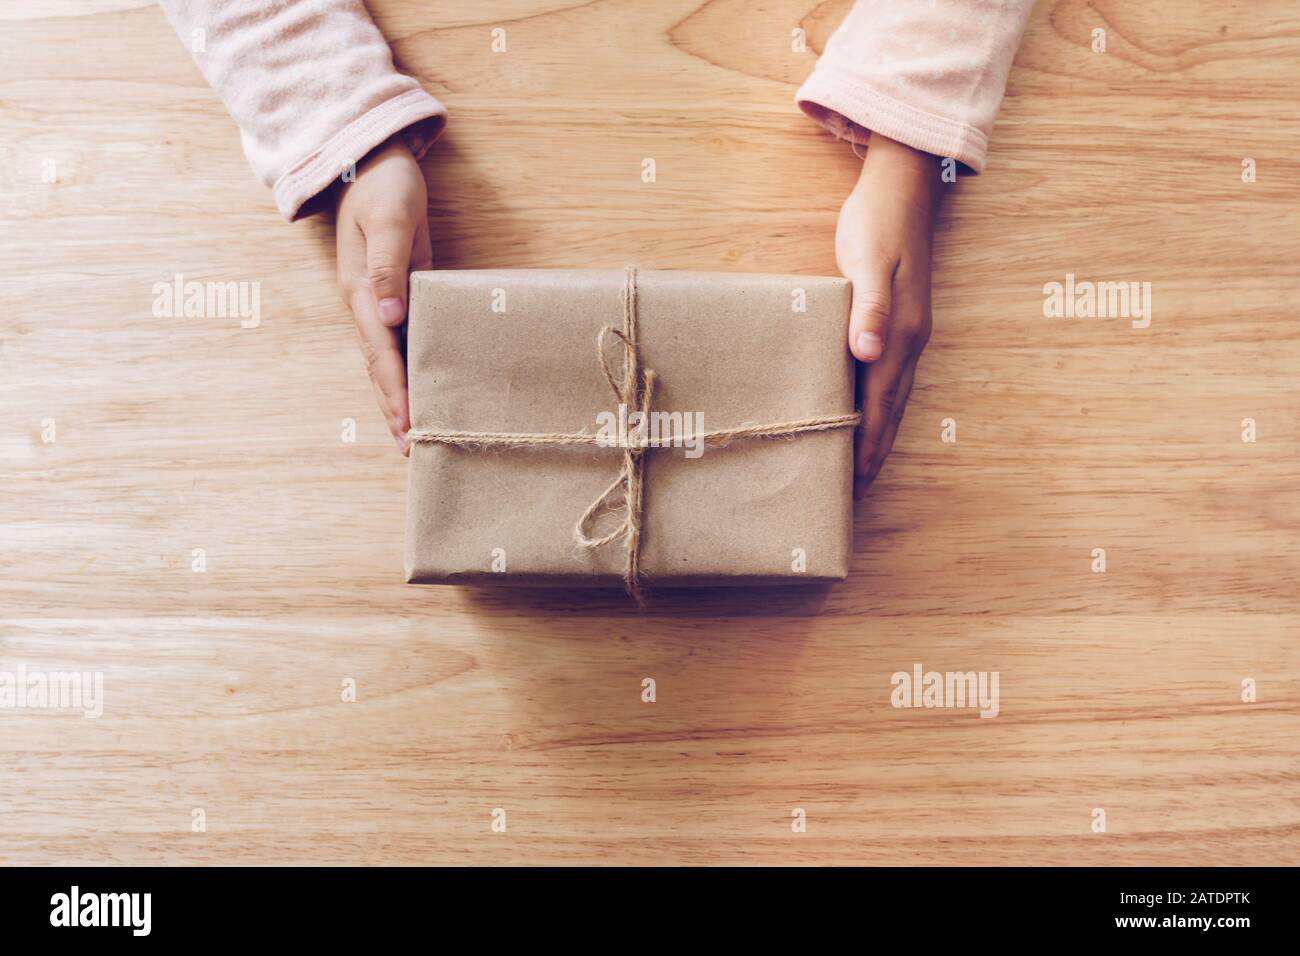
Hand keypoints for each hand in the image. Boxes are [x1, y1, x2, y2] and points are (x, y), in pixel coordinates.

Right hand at [336, 136, 431, 455]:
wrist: (374, 160)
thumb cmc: (383, 187)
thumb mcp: (388, 219)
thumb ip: (386, 266)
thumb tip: (389, 316)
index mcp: (360, 292)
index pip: (380, 352)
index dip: (394, 390)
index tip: (408, 424)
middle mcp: (366, 305)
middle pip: (379, 368)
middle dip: (394, 409)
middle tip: (411, 451)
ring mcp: (380, 303)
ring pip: (387, 362)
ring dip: (399, 398)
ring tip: (413, 437)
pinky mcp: (398, 296)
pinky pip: (402, 343)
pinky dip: (410, 371)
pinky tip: (424, 391)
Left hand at [836, 133, 946, 497]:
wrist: (903, 187)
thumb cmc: (878, 222)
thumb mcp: (868, 261)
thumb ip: (869, 308)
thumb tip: (869, 354)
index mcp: (901, 334)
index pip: (881, 402)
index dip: (869, 442)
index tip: (856, 481)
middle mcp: (909, 340)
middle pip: (891, 409)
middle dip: (875, 450)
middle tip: (856, 491)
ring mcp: (908, 331)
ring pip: (893, 395)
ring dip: (879, 431)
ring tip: (861, 465)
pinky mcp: (899, 320)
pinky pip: (889, 375)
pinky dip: (877, 401)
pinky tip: (863, 409)